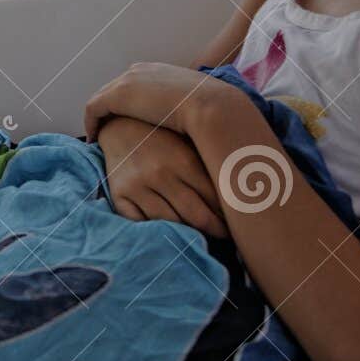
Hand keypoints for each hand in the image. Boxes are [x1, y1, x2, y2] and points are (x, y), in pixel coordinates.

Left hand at [83, 62, 234, 140]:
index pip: (135, 84)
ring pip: (102, 99)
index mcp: (159, 70)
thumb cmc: (214, 112)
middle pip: (114, 89)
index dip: (128, 103)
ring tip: (99, 136)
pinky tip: (94, 139)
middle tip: (106, 130)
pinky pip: (94, 109)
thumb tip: (195, 127)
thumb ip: (191, 110)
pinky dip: (91, 123)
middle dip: (109, 108)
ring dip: (99, 117)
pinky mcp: (116, 95)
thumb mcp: (201, 106)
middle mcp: (140, 70)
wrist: (212, 107)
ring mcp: (127, 80)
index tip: (127, 121)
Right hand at [95, 115, 229, 238]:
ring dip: (189, 233)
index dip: (230, 217)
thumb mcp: (190, 146)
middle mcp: (159, 174)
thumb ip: (210, 169)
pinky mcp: (119, 196)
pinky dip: (158, 231)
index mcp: (184, 160)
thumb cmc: (165, 138)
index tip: (240, 224)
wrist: (120, 125)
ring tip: (201, 235)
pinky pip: (143, 225)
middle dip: (215, 230)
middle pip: (196, 216)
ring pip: (170, 224)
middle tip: (225, 235)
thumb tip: (239, 201)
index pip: (215, 200)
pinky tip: (171, 231)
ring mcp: (137, 186)